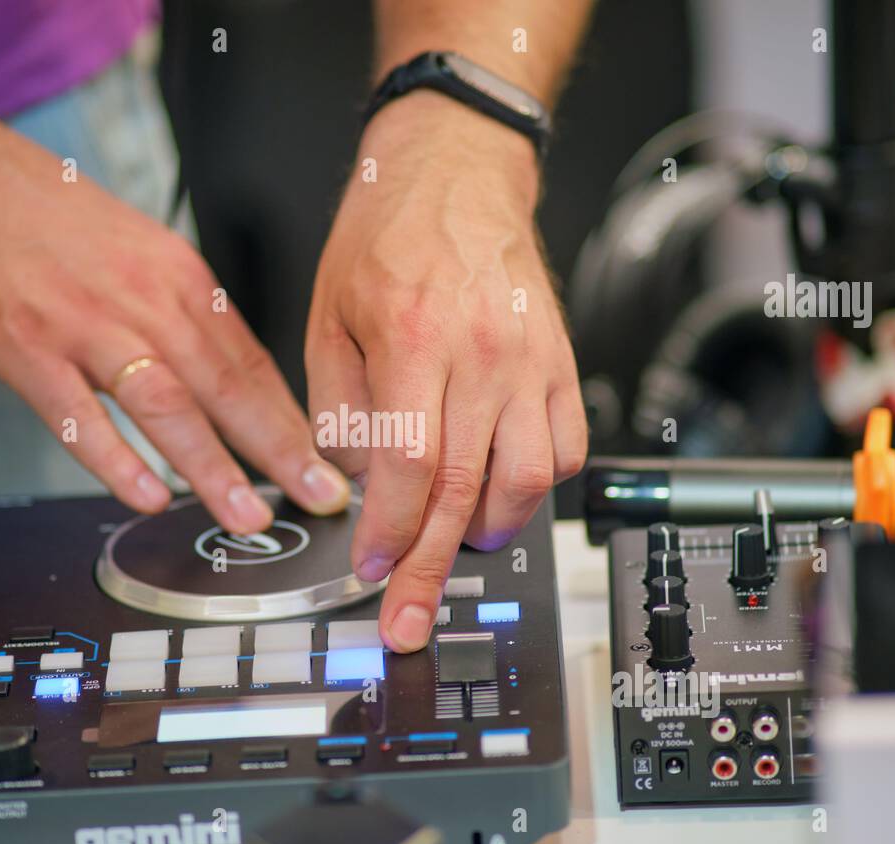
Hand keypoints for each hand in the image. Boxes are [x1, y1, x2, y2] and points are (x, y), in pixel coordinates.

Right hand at [0, 140, 348, 533]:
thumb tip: (224, 378)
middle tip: (319, 498)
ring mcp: (85, 324)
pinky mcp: (26, 345)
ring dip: (212, 466)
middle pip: (227, 385)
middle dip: (280, 451)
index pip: (252, 362)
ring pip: (166, 403)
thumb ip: (180, 314)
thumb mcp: (137, 247)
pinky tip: (145, 495)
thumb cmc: (42, 213)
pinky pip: (77, 414)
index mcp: (178, 277)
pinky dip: (114, 458)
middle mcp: (144, 299)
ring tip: (247, 515)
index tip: (324, 463)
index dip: (293, 421)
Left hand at [306, 93, 587, 652]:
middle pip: (464, 490)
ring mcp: (532, 360)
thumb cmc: (384, 239)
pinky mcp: (561, 363)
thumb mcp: (328, 318)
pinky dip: (534, 490)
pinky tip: (498, 495)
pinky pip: (565, 449)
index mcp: (414, 339)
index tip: (372, 569)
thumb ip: (340, 410)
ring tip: (450, 542)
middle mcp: (482, 354)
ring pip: (527, 481)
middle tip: (408, 620)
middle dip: (431, 569)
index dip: (389, 533)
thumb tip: (358, 490)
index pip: (409, 466)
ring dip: (485, 531)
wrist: (455, 172)